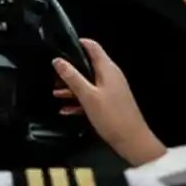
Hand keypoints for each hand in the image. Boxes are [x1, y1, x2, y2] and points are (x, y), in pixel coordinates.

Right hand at [53, 38, 165, 165]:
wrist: (133, 141)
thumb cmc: (111, 116)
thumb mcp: (88, 96)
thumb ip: (72, 77)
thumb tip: (58, 61)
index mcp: (107, 69)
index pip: (93, 47)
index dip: (78, 43)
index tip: (61, 46)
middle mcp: (111, 76)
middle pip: (88, 65)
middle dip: (70, 68)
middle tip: (53, 73)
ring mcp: (111, 90)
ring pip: (88, 82)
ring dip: (72, 87)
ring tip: (55, 92)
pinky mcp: (110, 103)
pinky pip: (92, 96)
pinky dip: (79, 100)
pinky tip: (66, 109)